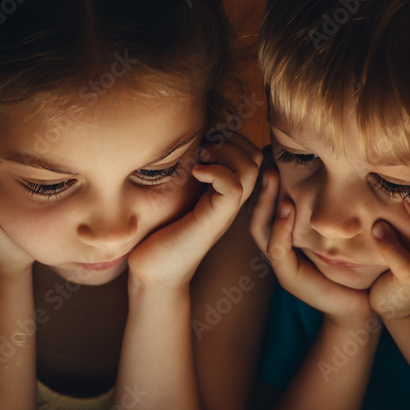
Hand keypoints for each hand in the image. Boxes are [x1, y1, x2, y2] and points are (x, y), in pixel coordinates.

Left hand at [128, 133, 261, 288]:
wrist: (153, 272)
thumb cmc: (158, 234)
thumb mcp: (174, 195)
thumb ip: (185, 173)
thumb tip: (181, 143)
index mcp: (224, 193)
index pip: (250, 153)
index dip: (232, 138)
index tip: (203, 142)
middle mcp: (230, 201)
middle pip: (255, 156)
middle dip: (231, 140)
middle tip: (203, 148)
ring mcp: (224, 211)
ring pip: (250, 167)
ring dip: (224, 152)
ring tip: (200, 159)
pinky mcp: (214, 221)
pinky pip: (234, 186)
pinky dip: (216, 171)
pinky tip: (195, 173)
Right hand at [250, 165, 375, 326]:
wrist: (361, 304)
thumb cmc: (356, 266)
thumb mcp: (342, 229)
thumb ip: (334, 205)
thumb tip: (342, 166)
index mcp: (285, 235)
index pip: (268, 203)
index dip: (267, 179)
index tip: (270, 150)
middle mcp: (278, 247)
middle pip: (257, 211)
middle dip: (260, 184)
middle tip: (265, 156)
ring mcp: (280, 263)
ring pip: (261, 228)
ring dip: (266, 201)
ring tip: (271, 176)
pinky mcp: (289, 277)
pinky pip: (277, 249)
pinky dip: (280, 228)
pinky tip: (287, 208)